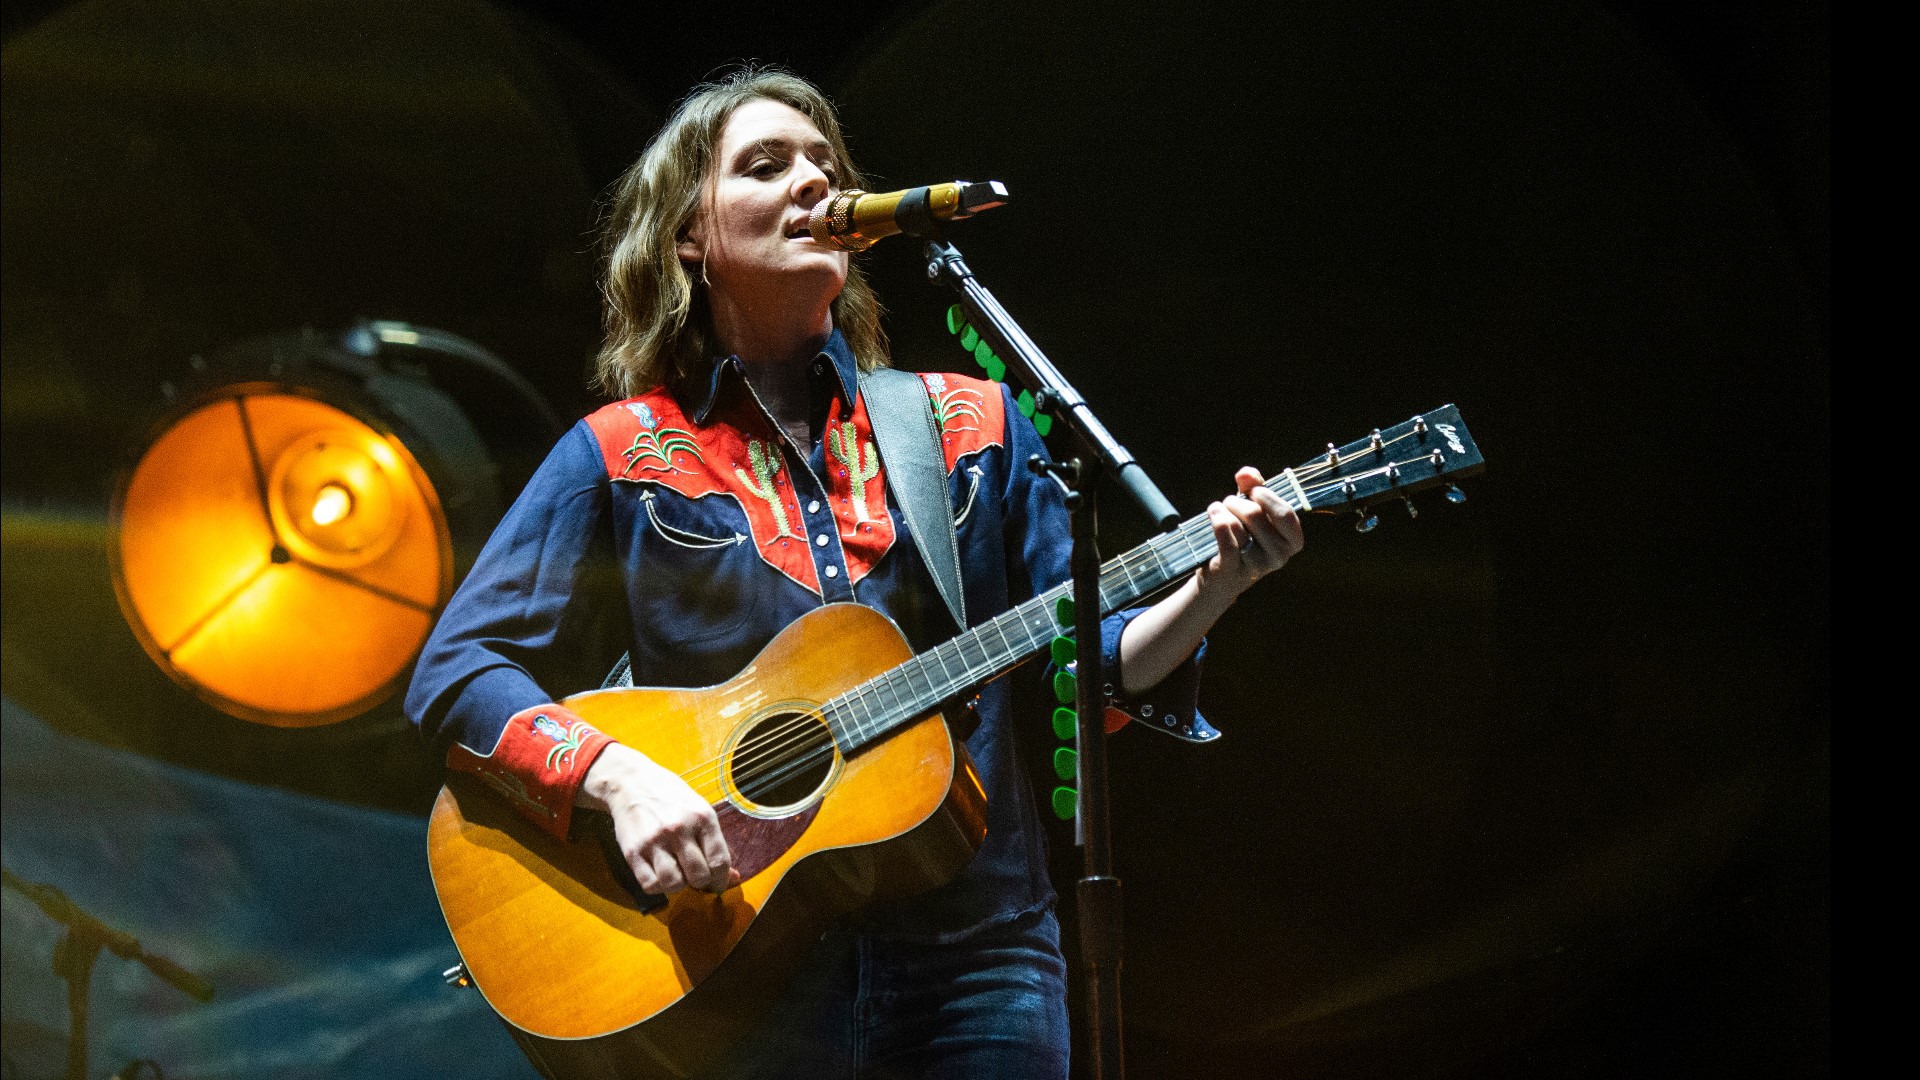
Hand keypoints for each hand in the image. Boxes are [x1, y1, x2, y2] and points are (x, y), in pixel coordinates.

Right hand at [580, 743, 738, 894]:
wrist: (630, 782)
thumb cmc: (670, 797)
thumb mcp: (699, 810)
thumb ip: (714, 842)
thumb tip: (732, 877)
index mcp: (702, 817)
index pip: (719, 861)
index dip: (723, 879)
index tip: (719, 883)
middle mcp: (679, 829)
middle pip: (699, 876)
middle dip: (701, 882)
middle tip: (696, 876)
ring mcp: (654, 841)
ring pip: (674, 884)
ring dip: (679, 886)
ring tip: (677, 874)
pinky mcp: (633, 852)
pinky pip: (650, 885)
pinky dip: (658, 887)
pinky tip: (660, 875)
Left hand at [1194, 467, 1304, 599]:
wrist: (1224, 574)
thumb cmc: (1245, 536)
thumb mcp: (1255, 509)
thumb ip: (1254, 486)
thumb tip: (1246, 474)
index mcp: (1292, 540)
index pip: (1285, 514)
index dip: (1266, 497)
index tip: (1253, 492)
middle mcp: (1279, 556)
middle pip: (1255, 515)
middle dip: (1237, 501)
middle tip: (1230, 503)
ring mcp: (1257, 565)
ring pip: (1236, 525)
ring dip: (1222, 511)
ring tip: (1218, 511)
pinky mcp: (1233, 570)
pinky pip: (1225, 539)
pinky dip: (1216, 521)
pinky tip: (1213, 515)